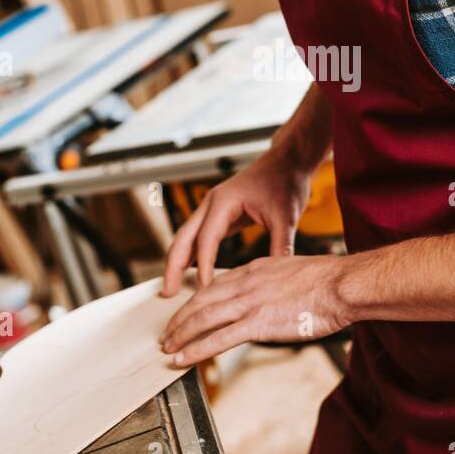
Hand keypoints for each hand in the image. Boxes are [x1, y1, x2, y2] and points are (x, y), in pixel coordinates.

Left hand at [161, 254, 350, 365]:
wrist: (341, 285)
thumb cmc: (328, 281)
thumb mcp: (294, 271)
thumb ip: (275, 282)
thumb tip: (273, 296)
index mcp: (255, 269)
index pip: (216, 284)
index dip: (196, 300)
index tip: (187, 311)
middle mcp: (246, 283)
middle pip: (201, 300)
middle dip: (180, 318)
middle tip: (167, 332)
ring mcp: (250, 303)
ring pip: (203, 318)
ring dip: (181, 334)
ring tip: (168, 347)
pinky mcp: (258, 323)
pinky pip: (218, 338)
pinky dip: (196, 349)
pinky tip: (183, 358)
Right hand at [162, 147, 313, 296]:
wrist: (287, 161)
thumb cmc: (285, 181)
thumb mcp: (286, 216)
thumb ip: (281, 246)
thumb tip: (277, 276)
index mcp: (224, 200)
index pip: (206, 238)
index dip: (203, 265)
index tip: (204, 288)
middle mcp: (212, 203)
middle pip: (183, 237)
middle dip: (173, 265)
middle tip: (167, 292)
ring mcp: (213, 208)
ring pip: (187, 237)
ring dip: (178, 261)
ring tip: (172, 288)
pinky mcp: (220, 214)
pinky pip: (200, 237)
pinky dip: (193, 255)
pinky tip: (191, 273)